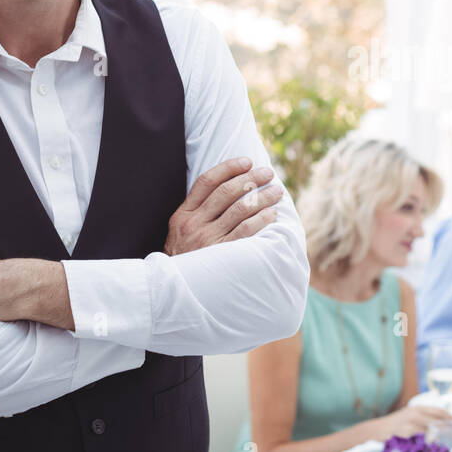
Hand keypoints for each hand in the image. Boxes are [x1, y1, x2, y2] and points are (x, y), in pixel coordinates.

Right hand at [164, 157, 284, 255]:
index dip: (228, 168)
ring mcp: (207, 240)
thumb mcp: (180, 230)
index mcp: (183, 214)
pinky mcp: (220, 255)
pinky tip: (272, 214)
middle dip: (251, 179)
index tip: (247, 161)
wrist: (175, 290)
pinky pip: (245, 232)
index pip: (207, 182)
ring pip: (239, 210)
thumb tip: (231, 187)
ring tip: (276, 191)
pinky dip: (261, 220)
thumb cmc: (185, 256)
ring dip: (262, 198)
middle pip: (226, 193)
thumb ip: (198, 211)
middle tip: (268, 173)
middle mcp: (194, 224)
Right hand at [367, 406, 451, 440]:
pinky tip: (431, 447)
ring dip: (440, 437)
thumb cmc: (394, 425)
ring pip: (431, 431)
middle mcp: (415, 414)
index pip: (439, 411)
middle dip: (449, 427)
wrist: (375, 430)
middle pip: (438, 420)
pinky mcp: (406, 434)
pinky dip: (427, 443)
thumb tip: (440, 427)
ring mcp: (411, 423)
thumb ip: (422, 420)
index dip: (450, 416)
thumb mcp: (408, 417)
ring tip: (446, 443)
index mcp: (417, 408)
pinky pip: (421, 440)